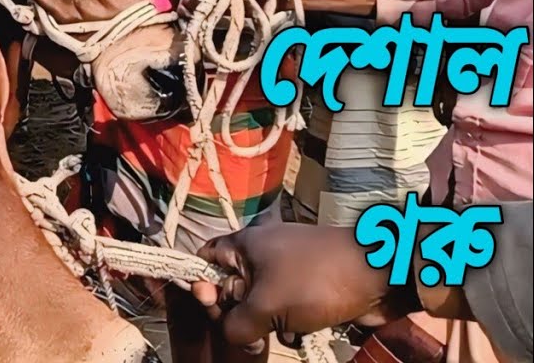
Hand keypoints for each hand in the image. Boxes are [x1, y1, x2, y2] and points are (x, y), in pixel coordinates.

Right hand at [189, 224, 417, 349]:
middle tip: (248, 332)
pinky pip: (285, 308)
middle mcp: (261, 253)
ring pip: (259, 302)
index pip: (205, 260)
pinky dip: (288, 323)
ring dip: (265, 324)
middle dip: (237, 313)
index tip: (211, 307)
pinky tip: (300, 334)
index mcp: (245, 245)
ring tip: (280, 334)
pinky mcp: (308, 286)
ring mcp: (287, 269)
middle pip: (231, 286)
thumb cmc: (315, 281)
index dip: (202, 285)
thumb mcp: (267, 306)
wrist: (380, 273)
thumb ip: (236, 324)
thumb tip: (232, 335)